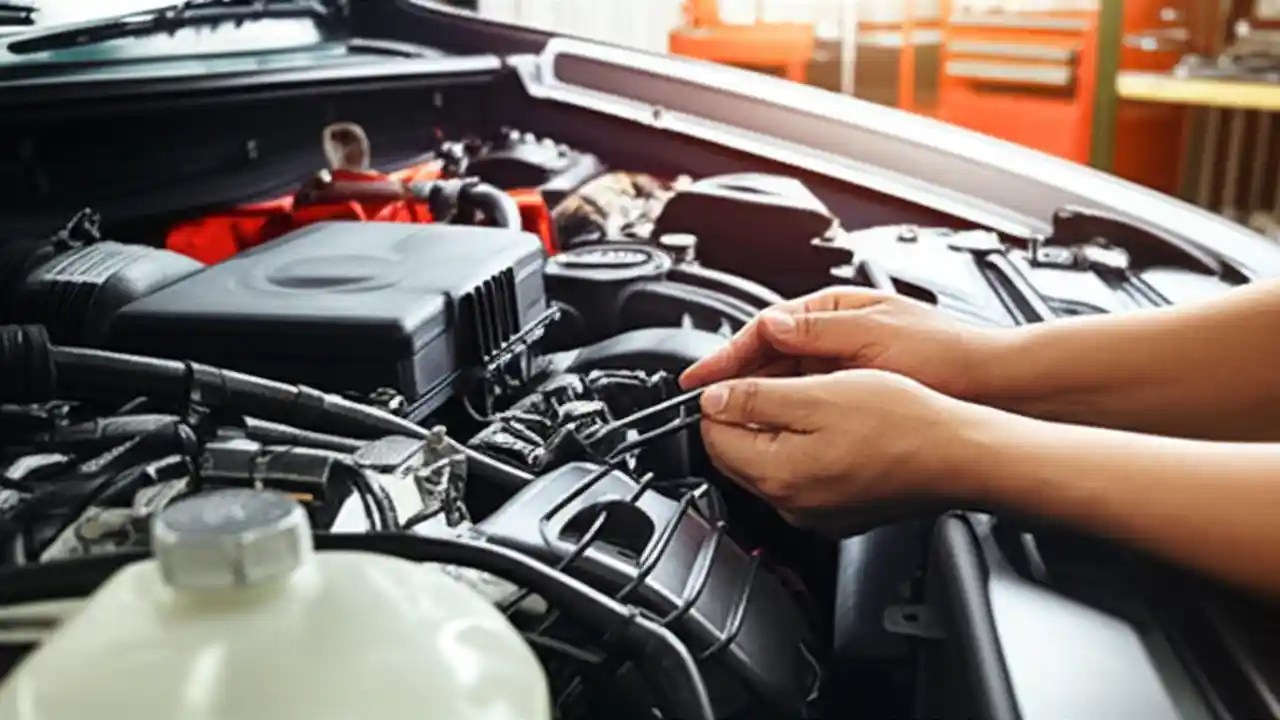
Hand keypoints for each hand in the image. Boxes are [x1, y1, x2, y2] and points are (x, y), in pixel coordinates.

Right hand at [680, 287, 1009, 400]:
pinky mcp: (852, 392)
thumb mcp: (875, 337)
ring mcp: (841, 363)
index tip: (699, 379)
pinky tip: (774, 430)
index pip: (764, 329)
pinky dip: (784, 413)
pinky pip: (805, 400)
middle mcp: (833, 334)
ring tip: (729, 421)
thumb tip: (770, 326)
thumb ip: (819, 331)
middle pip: (766, 356)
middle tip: (703, 406)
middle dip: (734, 380)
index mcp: (834, 309)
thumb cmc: (946, 355)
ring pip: (782, 380)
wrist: (993, 386)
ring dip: (756, 398)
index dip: (727, 356)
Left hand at [699, 369, 994, 534]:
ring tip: (806, 396)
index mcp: (778, 475)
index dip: (719, 398)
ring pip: (770, 465)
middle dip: (744, 415)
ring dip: (775, 430)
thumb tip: (712, 400)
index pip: (714, 436)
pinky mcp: (840, 513)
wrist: (959, 456)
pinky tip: (830, 425)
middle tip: (769, 380)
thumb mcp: (819, 394)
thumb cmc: (902, 424)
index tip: (734, 375)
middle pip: (737, 454)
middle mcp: (791, 505)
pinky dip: (804, 449)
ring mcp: (816, 514)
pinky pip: (803, 478)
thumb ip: (756, 398)